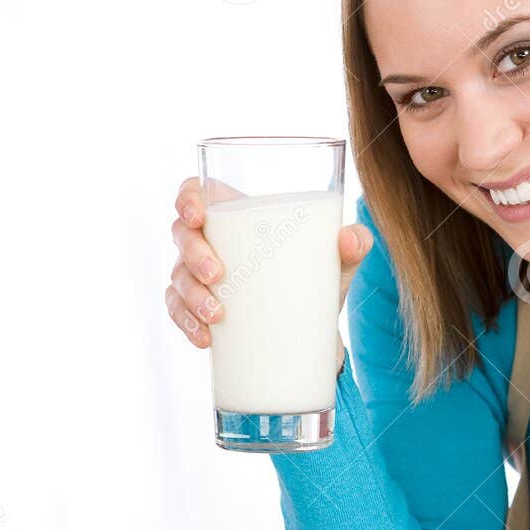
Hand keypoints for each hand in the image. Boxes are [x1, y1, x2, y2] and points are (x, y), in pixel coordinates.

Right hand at [166, 177, 372, 373]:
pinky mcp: (197, 311)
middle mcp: (209, 242)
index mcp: (234, 216)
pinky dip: (187, 325)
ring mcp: (197, 277)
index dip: (186, 198)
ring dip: (190, 296)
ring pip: (177, 278)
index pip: (195, 191)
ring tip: (217, 315)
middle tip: (218, 276)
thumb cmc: (316, 279)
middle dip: (193, 255)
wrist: (312, 334)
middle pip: (181, 235)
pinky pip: (177, 313)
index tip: (197, 215)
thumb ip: (353, 244)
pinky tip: (205, 338)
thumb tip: (351, 239)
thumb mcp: (336, 262)